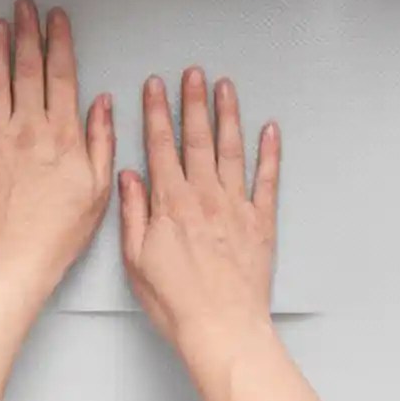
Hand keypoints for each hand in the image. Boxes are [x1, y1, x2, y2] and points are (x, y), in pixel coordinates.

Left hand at [0, 0, 114, 294]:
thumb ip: (100, 140)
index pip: (62, 75)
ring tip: (0, 24)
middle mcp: (29, 129)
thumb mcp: (98, 188)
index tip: (57, 19)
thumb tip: (101, 103)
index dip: (60, 43)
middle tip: (24, 7)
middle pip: (27, 70)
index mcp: (63, 135)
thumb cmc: (61, 230)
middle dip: (27, 33)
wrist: (15, 258)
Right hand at [118, 68, 280, 358]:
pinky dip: (270, 153)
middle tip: (194, 73)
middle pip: (197, 138)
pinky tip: (270, 131)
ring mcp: (236, 206)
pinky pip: (267, 179)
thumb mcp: (136, 260)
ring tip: (226, 87)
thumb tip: (129, 178)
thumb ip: (133, 213)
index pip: (161, 146)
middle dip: (193, 101)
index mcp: (170, 204)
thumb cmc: (177, 302)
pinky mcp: (261, 222)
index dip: (157, 112)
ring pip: (231, 150)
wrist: (222, 327)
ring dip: (228, 115)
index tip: (156, 87)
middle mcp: (204, 197)